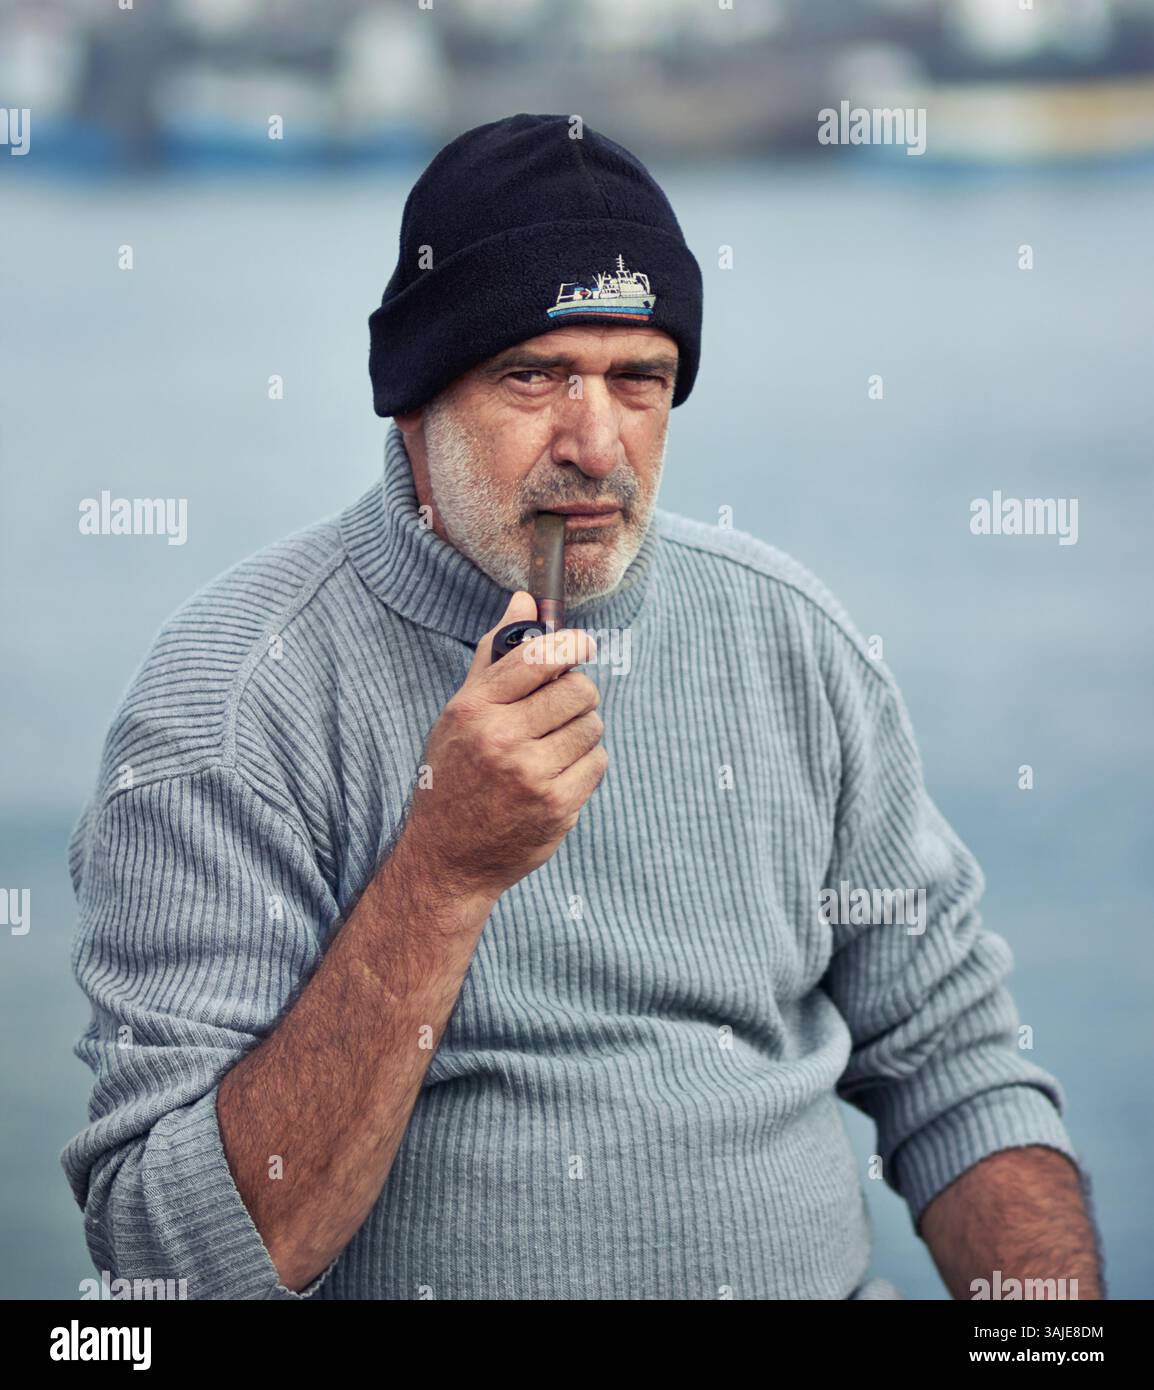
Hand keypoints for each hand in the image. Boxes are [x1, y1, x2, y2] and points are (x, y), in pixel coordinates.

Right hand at [403, 591, 606, 900]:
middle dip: (577, 695)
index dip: (571, 644)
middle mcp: (501, 740)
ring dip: (582, 731)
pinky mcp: (556, 807)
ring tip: (554, 745)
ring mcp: (531, 776)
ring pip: (592, 726)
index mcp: (475, 710)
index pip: (539, 657)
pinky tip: (559, 772)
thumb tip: (525, 600)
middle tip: (561, 709)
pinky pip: (597, 762)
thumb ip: (496, 656)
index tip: (582, 645)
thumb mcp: (460, 713)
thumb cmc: (454, 776)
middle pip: (578, 690)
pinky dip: (585, 763)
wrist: (447, 857)